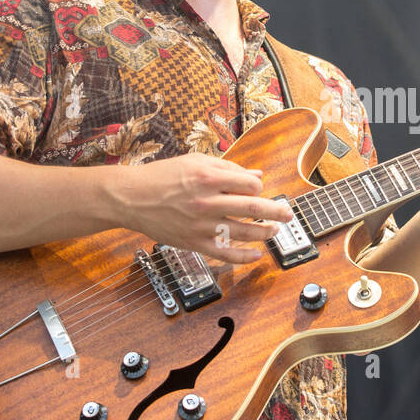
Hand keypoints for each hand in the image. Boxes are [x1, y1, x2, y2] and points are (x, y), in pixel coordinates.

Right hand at [108, 153, 293, 263]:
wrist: (131, 197)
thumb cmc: (162, 176)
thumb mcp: (195, 162)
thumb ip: (227, 168)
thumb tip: (256, 176)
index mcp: (208, 177)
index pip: (249, 185)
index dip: (258, 188)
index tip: (258, 191)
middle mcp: (206, 202)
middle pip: (252, 208)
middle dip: (276, 212)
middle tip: (288, 213)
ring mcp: (200, 225)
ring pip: (243, 232)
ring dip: (264, 233)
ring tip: (275, 231)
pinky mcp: (193, 243)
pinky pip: (224, 253)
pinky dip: (243, 257)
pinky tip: (256, 255)